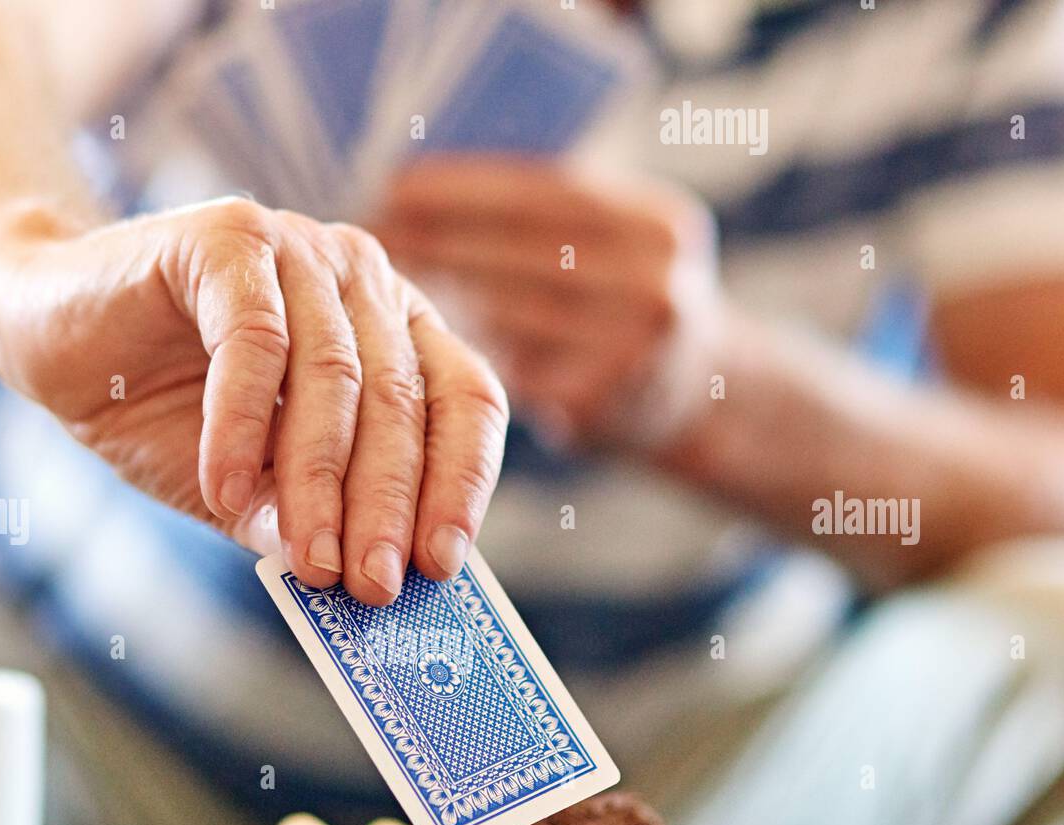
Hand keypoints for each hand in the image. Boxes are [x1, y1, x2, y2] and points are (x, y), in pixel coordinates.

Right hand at [0, 198, 508, 603]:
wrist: (49, 330)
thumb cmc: (162, 409)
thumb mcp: (247, 487)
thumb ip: (299, 521)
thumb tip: (354, 583)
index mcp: (393, 334)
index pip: (463, 404)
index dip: (462, 485)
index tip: (441, 565)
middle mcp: (362, 283)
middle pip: (402, 403)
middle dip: (387, 508)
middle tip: (372, 587)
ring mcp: (299, 252)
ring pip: (335, 379)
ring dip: (322, 483)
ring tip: (310, 560)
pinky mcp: (228, 239)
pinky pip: (255, 343)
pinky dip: (242, 426)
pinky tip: (223, 491)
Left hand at [373, 158, 720, 451]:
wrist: (693, 399)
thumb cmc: (626, 305)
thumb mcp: (619, 244)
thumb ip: (553, 216)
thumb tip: (428, 189)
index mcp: (660, 226)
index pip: (544, 191)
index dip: (463, 187)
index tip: (397, 183)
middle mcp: (653, 283)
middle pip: (517, 252)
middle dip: (437, 237)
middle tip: (370, 230)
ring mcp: (628, 348)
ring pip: (504, 310)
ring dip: (436, 292)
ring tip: (379, 280)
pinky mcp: (595, 402)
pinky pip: (507, 365)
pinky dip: (457, 348)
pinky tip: (412, 336)